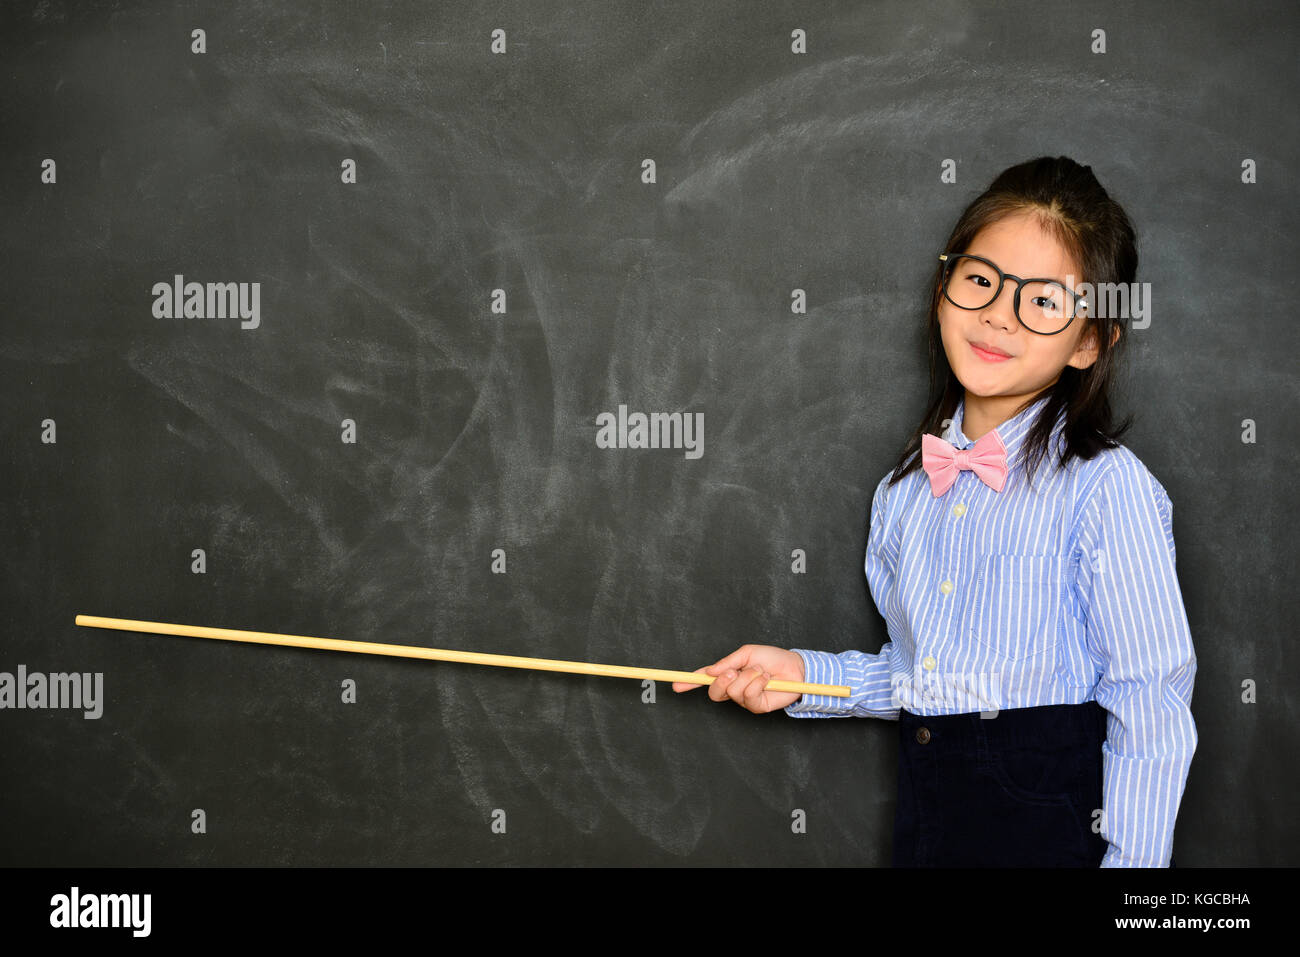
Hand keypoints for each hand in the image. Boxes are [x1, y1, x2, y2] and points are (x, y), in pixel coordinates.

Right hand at [671, 644, 805, 713]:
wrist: (795, 668)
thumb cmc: (772, 659)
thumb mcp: (748, 653)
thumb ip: (728, 662)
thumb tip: (711, 671)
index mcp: (728, 673)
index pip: (705, 679)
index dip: (689, 682)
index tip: (676, 684)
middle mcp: (733, 688)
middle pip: (715, 692)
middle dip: (722, 681)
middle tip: (734, 671)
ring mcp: (744, 699)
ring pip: (733, 692)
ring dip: (748, 677)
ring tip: (760, 672)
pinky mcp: (756, 706)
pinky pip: (748, 696)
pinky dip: (757, 684)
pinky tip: (765, 680)